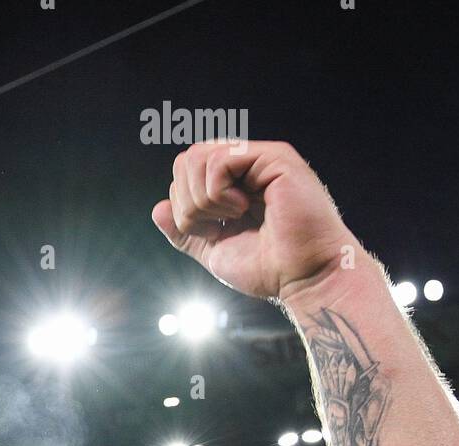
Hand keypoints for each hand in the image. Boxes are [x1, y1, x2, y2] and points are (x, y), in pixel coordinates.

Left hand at [152, 141, 353, 302]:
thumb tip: (157, 209)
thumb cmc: (267, 268)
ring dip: (202, 198)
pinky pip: (219, 160)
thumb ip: (185, 232)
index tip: (210, 232)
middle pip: (186, 160)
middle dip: (187, 201)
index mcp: (233, 185)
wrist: (302, 277)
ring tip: (231, 216)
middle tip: (216, 224)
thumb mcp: (214, 250)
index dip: (183, 208)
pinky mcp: (273, 157)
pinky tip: (241, 208)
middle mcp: (246, 166)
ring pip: (198, 156)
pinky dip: (217, 192)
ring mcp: (260, 158)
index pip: (184, 174)